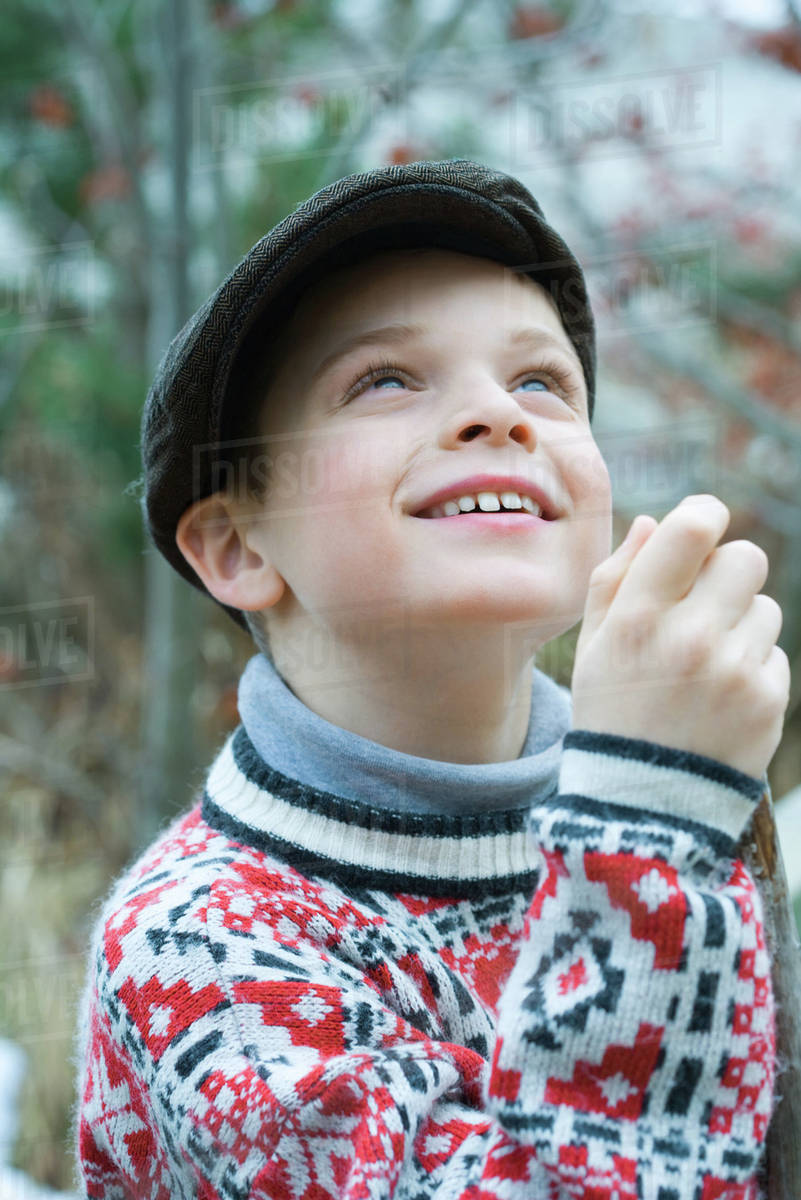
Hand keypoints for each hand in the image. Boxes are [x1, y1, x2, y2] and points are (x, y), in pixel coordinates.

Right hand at [571, 495, 789, 778]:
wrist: (640, 804)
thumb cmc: (611, 711)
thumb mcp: (593, 645)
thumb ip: (616, 578)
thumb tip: (655, 522)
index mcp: (637, 617)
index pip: (693, 528)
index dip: (704, 514)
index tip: (699, 528)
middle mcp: (690, 637)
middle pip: (745, 557)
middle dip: (727, 571)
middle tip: (704, 602)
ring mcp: (734, 670)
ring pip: (764, 606)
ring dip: (740, 623)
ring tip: (706, 662)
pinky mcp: (767, 701)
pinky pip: (774, 654)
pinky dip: (751, 667)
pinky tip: (719, 697)